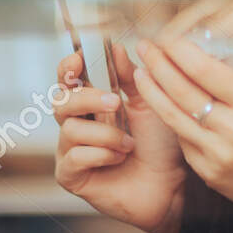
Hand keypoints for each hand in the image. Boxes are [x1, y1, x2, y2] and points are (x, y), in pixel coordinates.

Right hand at [52, 45, 184, 232]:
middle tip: (115, 102)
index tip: (79, 59)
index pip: (67, 80)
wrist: (172, 185)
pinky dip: (101, 154)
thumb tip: (117, 48)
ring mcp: (70, 151)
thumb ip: (131, 77)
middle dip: (87, 98)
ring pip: (70, 130)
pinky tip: (120, 158)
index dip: (67, 68)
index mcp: (91, 104)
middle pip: (60, 101)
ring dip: (105, 134)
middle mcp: (76, 125)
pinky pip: (74, 157)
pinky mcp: (71, 176)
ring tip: (129, 144)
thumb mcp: (149, 103)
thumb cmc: (160, 144)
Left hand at [131, 2, 232, 214]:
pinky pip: (182, 139)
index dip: (179, 51)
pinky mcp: (209, 171)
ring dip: (152, 91)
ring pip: (174, 117)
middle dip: (158, 64)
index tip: (167, 36)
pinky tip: (160, 100)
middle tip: (146, 46)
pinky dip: (169, 117)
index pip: (206, 71)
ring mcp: (220, 153)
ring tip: (141, 70)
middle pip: (182, 92)